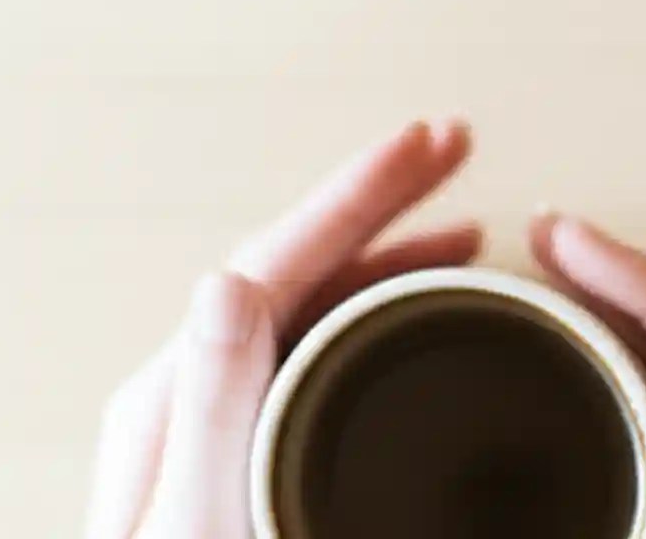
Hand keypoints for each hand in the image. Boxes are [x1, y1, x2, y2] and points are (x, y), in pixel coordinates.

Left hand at [85, 119, 479, 538]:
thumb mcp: (200, 522)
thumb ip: (213, 410)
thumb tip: (227, 282)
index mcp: (183, 389)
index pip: (279, 259)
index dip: (359, 193)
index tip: (429, 145)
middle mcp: (200, 382)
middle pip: (305, 261)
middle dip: (382, 199)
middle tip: (454, 147)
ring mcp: (231, 409)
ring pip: (320, 299)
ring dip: (389, 252)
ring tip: (462, 228)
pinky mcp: (258, 438)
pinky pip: (327, 348)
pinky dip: (380, 312)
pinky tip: (417, 309)